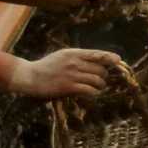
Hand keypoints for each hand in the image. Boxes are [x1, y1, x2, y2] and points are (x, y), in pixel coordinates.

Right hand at [7, 47, 126, 100]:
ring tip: (96, 88)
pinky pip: (90, 90)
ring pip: (98, 80)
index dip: (110, 57)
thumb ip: (79, 57)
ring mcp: (72, 74)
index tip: (118, 60)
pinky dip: (93, 93)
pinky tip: (91, 94)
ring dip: (100, 86)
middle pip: (101, 69)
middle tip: (99, 81)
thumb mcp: (62, 56)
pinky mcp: (68, 87)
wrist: (29, 76)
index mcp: (73, 53)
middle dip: (103, 76)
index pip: (97, 54)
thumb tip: (99, 60)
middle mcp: (74, 62)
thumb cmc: (47, 67)